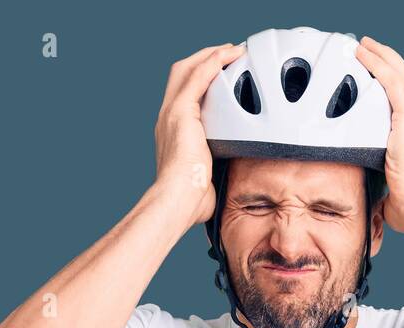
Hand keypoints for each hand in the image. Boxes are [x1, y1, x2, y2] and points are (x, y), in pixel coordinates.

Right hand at [153, 42, 247, 225]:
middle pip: (182, 73)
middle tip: (230, 55)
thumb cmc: (190, 201)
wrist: (177, 201)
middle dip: (205, 59)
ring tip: (233, 50)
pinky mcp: (180, 112)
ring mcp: (172, 113)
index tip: (223, 74)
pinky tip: (230, 55)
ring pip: (188, 68)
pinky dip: (214, 61)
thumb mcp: (207, 180)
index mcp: (172, 132)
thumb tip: (235, 181)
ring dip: (212, 55)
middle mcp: (168, 118)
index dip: (202, 79)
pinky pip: (198, 75)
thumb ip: (217, 172)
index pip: (183, 93)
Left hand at [354, 36, 403, 235]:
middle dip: (391, 60)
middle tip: (371, 49)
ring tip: (364, 45)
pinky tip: (365, 55)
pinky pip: (393, 82)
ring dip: (382, 55)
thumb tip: (375, 202)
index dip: (401, 81)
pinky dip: (379, 64)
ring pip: (401, 73)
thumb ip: (385, 190)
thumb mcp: (396, 193)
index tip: (385, 72)